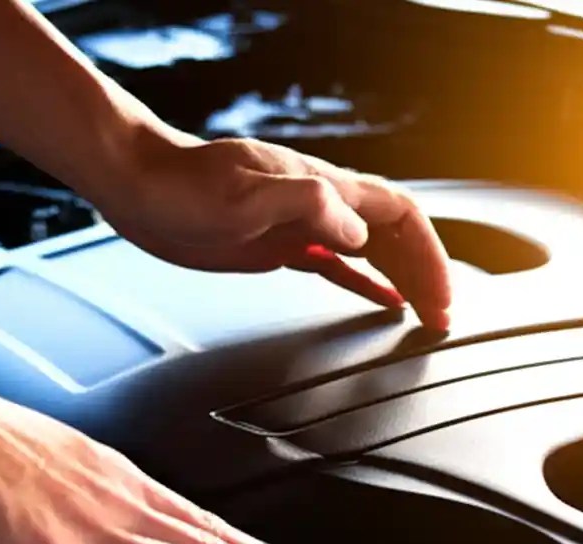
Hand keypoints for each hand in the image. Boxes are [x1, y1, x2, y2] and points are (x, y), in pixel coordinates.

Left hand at [95, 132, 452, 329]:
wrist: (140, 186)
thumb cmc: (183, 186)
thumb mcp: (245, 196)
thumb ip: (308, 206)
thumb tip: (358, 232)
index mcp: (320, 187)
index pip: (399, 215)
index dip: (429, 255)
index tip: (440, 296)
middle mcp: (318, 204)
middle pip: (393, 236)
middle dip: (425, 274)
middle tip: (441, 319)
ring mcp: (300, 224)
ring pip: (371, 251)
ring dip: (402, 280)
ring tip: (425, 314)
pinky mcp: (278, 243)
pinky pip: (337, 264)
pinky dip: (365, 283)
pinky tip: (380, 300)